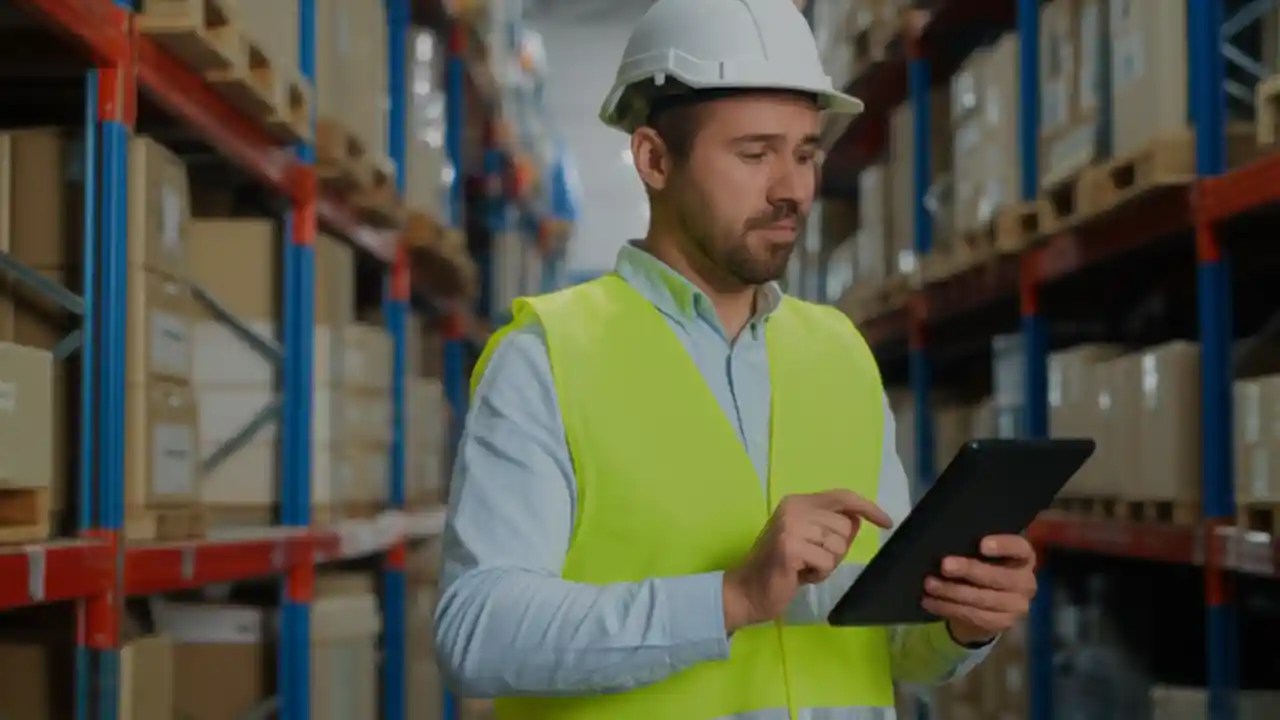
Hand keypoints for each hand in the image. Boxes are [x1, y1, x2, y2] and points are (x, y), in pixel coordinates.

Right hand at [722, 490, 893, 632]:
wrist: (747, 590)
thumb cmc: (780, 568)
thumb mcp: (810, 541)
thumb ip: (832, 527)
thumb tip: (859, 518)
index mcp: (797, 502)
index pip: (842, 496)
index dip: (868, 507)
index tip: (887, 522)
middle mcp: (793, 508)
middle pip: (845, 526)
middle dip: (836, 549)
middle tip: (811, 560)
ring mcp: (791, 526)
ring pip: (838, 546)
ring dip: (826, 564)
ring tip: (803, 568)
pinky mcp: (790, 547)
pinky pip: (826, 562)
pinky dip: (818, 575)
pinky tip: (799, 576)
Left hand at [921, 534, 1037, 646]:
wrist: (987, 605)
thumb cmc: (983, 568)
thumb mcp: (982, 555)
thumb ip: (973, 548)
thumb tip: (946, 541)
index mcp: (1024, 558)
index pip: (1020, 548)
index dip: (1003, 546)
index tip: (981, 544)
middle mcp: (1026, 582)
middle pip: (999, 576)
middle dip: (969, 570)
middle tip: (944, 565)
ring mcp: (1017, 606)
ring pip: (983, 599)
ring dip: (952, 592)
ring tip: (929, 584)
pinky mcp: (1003, 624)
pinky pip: (974, 616)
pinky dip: (948, 608)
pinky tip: (930, 602)